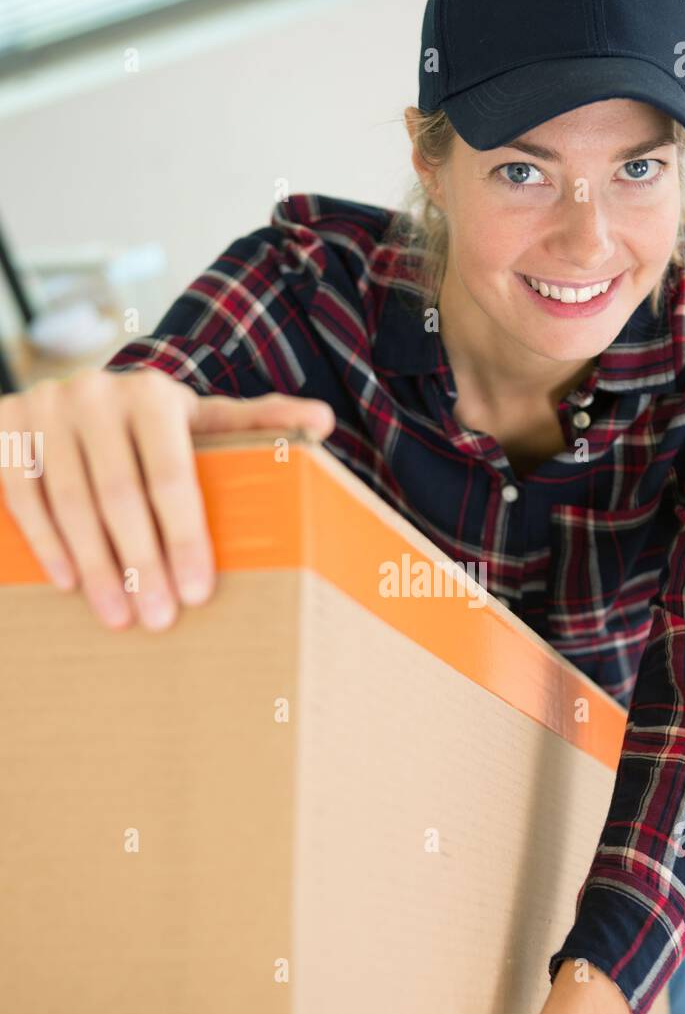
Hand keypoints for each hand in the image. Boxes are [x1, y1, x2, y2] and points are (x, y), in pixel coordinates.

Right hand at [0, 369, 334, 629]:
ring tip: (118, 617)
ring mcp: (47, 407)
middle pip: (120, 496)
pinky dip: (44, 541)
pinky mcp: (6, 425)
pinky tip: (67, 583)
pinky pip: (21, 493)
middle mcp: (98, 393)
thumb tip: (323, 422)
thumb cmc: (156, 429)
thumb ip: (263, 422)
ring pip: (70, 501)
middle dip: (140, 564)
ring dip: (95, 566)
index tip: (197, 593)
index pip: (172, 476)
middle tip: (158, 619)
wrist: (81, 400)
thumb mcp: (206, 421)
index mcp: (155, 395)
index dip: (185, 537)